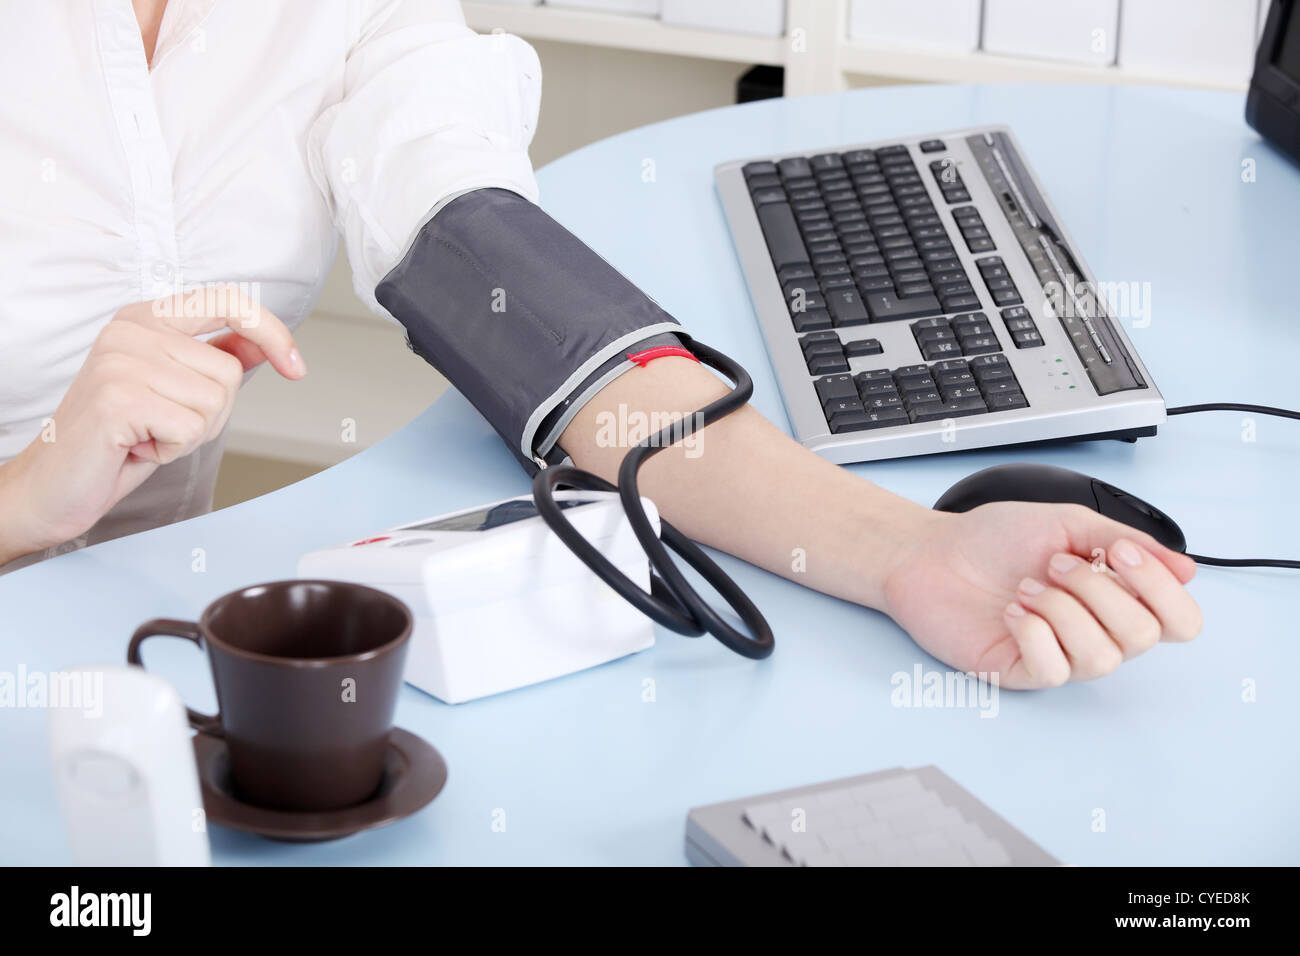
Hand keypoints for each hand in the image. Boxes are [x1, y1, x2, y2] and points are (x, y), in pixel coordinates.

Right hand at [0, 287, 304, 563]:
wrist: (51, 484)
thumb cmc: (116, 440)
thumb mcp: (174, 393)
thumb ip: (214, 361)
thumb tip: (266, 346)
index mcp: (145, 318)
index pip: (227, 301)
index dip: (271, 331)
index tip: (295, 367)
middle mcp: (130, 329)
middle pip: (230, 371)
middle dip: (211, 413)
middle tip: (161, 425)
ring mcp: (121, 359)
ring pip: (216, 402)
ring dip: (191, 434)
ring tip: (145, 435)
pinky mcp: (119, 396)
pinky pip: (191, 428)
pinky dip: (172, 450)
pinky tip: (135, 447)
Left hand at [882, 503, 1201, 688]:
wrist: (930, 552)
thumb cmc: (991, 539)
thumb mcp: (1065, 523)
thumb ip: (1123, 542)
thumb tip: (1184, 568)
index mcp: (1113, 597)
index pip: (1179, 620)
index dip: (1162, 591)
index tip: (1120, 554)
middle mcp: (1094, 631)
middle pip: (1143, 636)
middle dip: (1098, 590)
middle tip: (1054, 564)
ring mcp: (1059, 655)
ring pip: (1101, 657)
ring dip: (1063, 610)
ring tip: (1026, 587)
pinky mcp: (1021, 672)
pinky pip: (1053, 670)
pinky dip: (1035, 633)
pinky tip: (1013, 611)